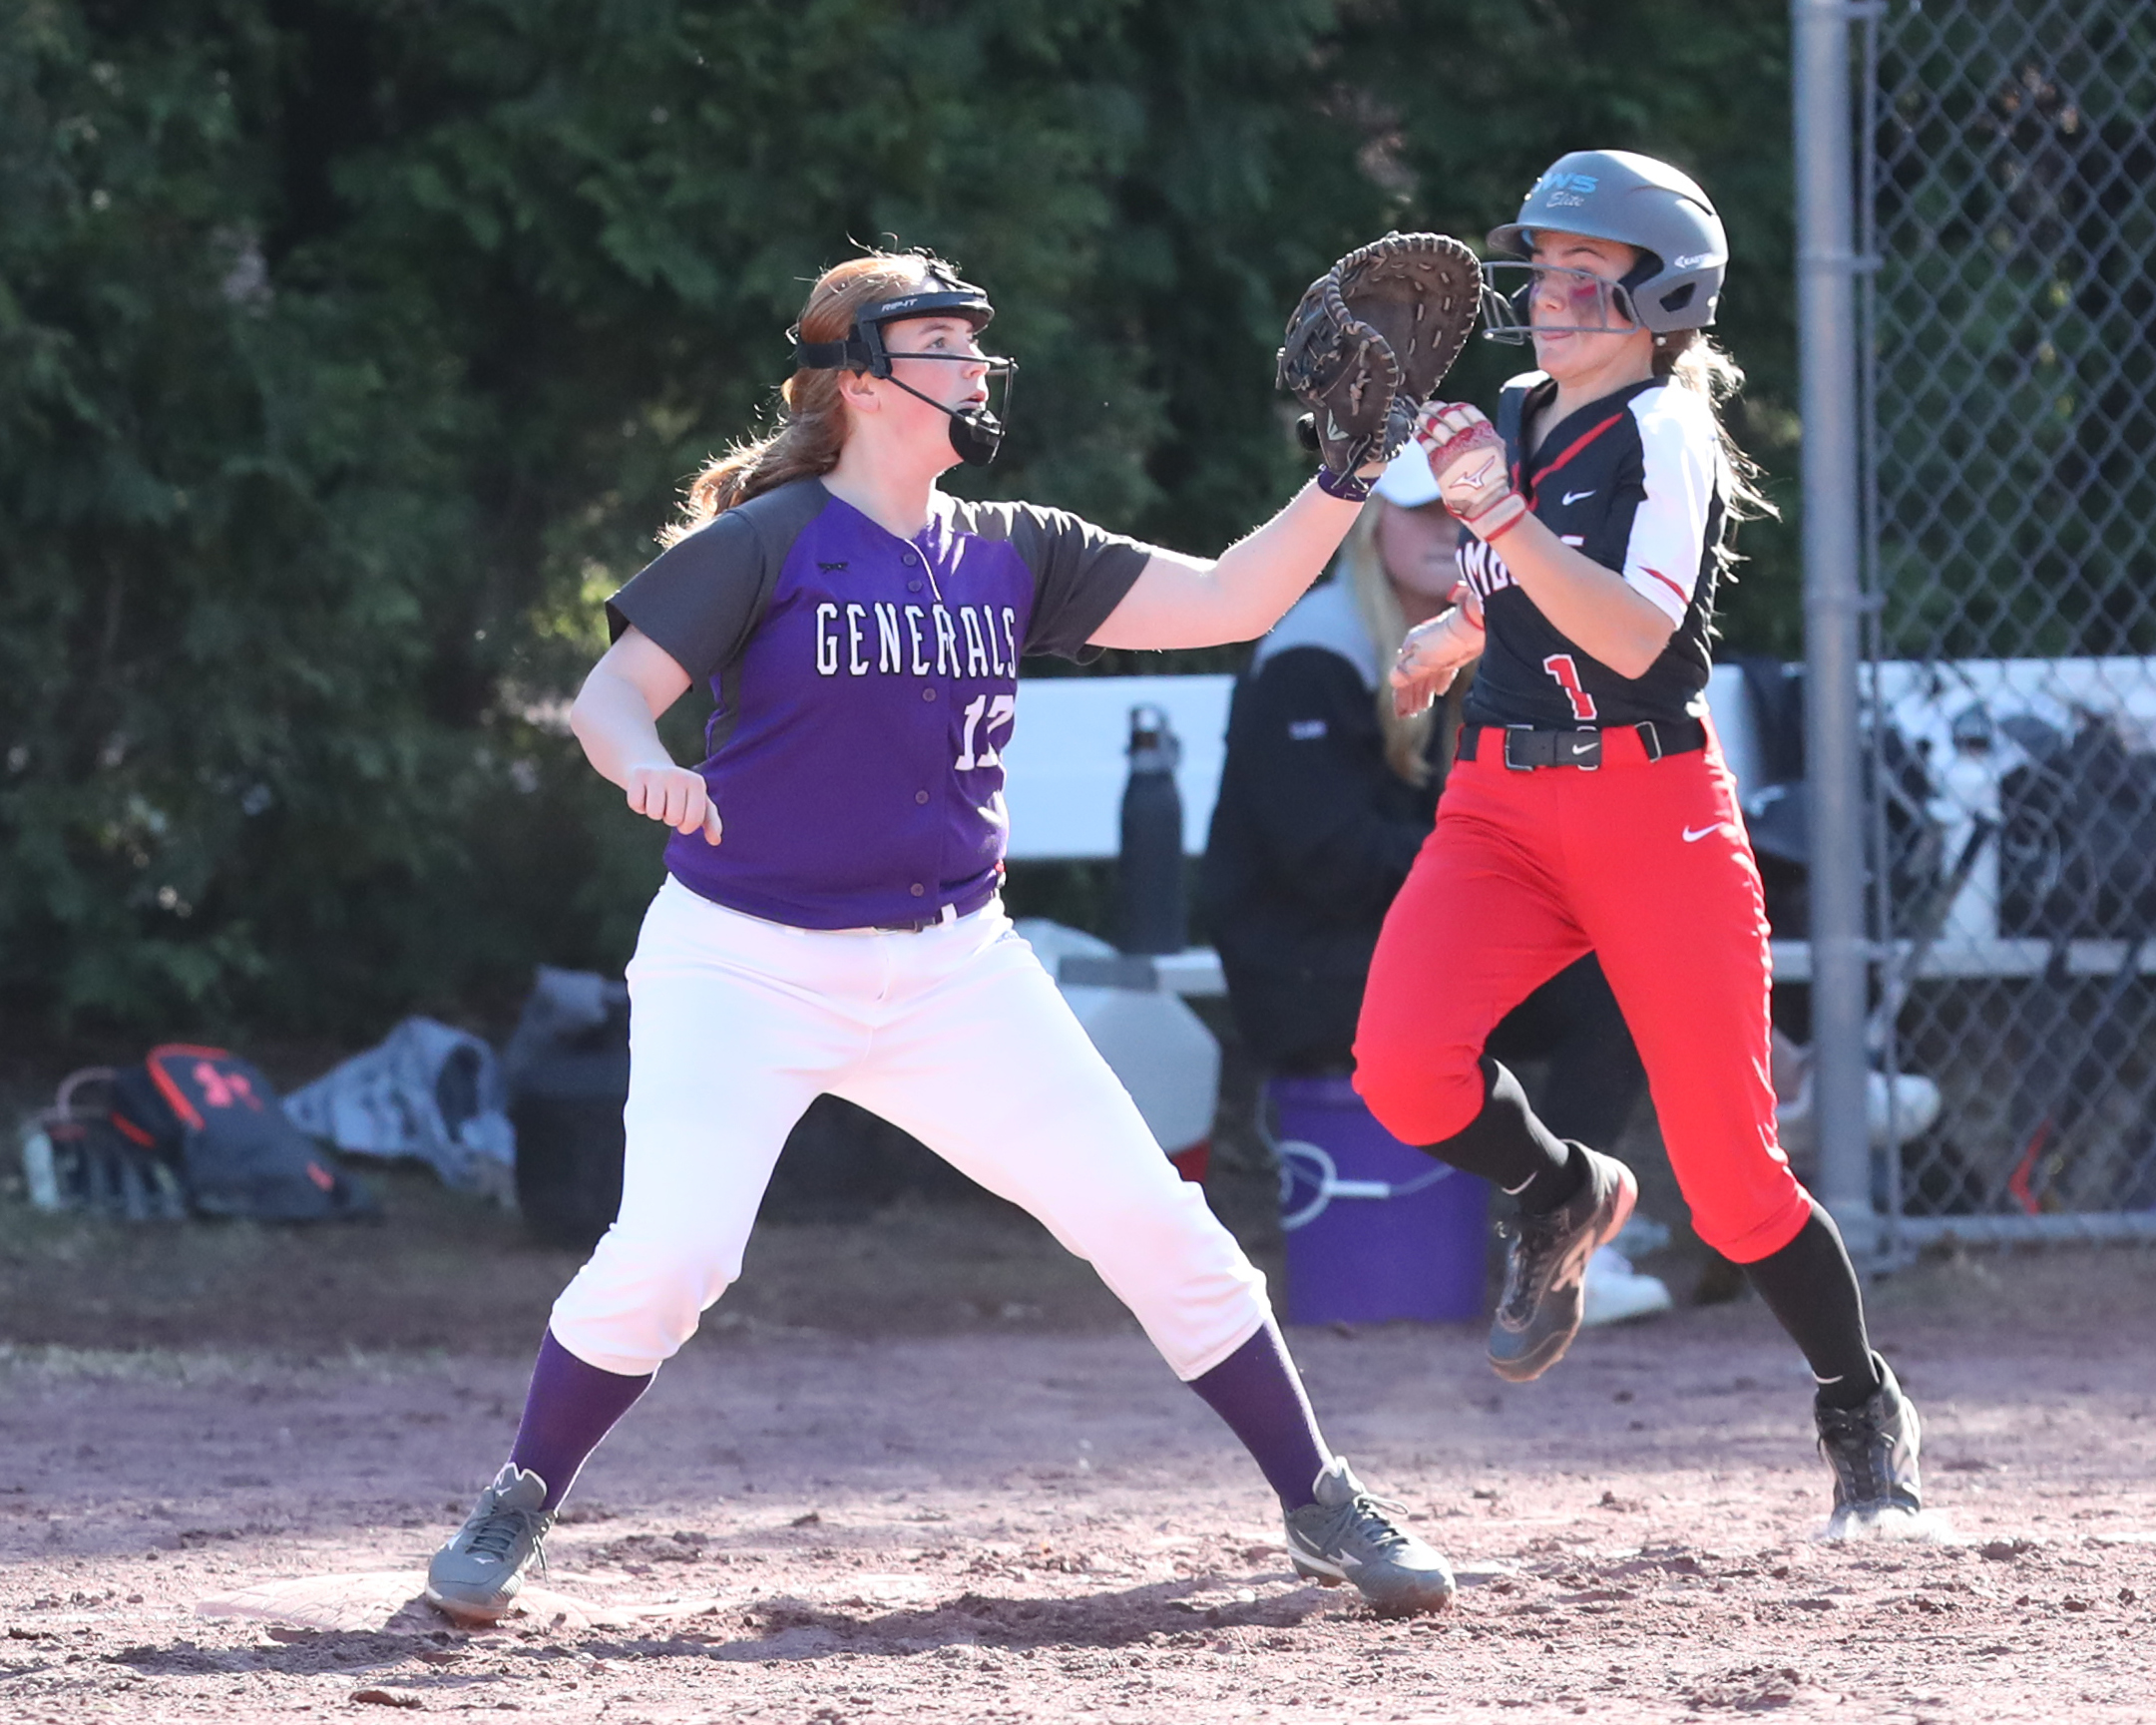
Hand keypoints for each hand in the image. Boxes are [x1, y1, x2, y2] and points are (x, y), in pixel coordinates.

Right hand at [625, 762, 721, 845]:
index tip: (683, 815)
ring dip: (654, 813)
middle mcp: (679, 775)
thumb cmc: (680, 793)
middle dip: (669, 818)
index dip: (685, 826)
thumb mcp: (699, 803)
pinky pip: (636, 805)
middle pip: (673, 819)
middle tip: (668, 804)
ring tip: (657, 799)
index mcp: (697, 783)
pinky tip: (645, 794)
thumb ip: (711, 822)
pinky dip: (639, 806)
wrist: (653, 768)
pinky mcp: (639, 774)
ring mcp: (658, 774)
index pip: (693, 821)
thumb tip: (715, 841)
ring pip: (654, 813)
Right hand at [1389, 606, 1483, 716]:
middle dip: (1411, 697)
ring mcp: (1438, 652)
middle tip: (1411, 714)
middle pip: (1414, 678)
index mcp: (1410, 648)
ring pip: (1427, 677)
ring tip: (1422, 708)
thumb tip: (1392, 681)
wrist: (1472, 626)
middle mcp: (1422, 650)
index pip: (1402, 677)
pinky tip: (1439, 693)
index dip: (1400, 696)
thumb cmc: (1445, 639)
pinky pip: (1443, 672)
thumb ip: (1407, 672)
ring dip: (1423, 693)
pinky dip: (1440, 683)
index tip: (1401, 713)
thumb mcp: (1422, 659)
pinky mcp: (1453, 655)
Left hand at [1414, 402, 1527, 541]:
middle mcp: (1467, 436)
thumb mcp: (1495, 448)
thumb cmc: (1490, 477)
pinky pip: (1426, 442)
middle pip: (1449, 415)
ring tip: (1419, 415)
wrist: (1484, 499)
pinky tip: (1417, 431)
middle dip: (1437, 409)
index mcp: (1484, 431)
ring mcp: (1452, 448)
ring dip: (1425, 418)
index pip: (1467, 410)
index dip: (1456, 407)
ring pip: (1435, 426)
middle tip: (1429, 406)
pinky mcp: (1439, 460)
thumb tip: (1468, 422)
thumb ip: (1482, 433)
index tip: (1448, 406)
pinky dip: (1420, 435)